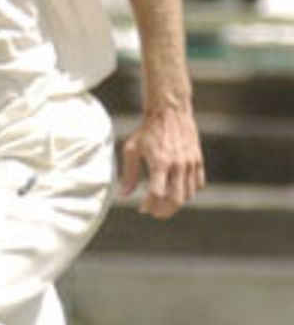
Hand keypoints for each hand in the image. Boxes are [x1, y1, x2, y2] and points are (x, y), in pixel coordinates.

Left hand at [119, 104, 204, 218]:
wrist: (170, 111)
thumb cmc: (147, 130)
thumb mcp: (132, 149)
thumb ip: (130, 173)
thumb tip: (124, 194)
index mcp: (160, 162)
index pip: (156, 194)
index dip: (149, 205)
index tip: (142, 208)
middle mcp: (178, 164)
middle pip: (176, 199)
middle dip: (164, 211)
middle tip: (155, 213)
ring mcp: (190, 162)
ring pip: (188, 193)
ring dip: (176, 203)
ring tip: (164, 204)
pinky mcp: (198, 159)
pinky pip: (198, 183)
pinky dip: (189, 192)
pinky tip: (178, 192)